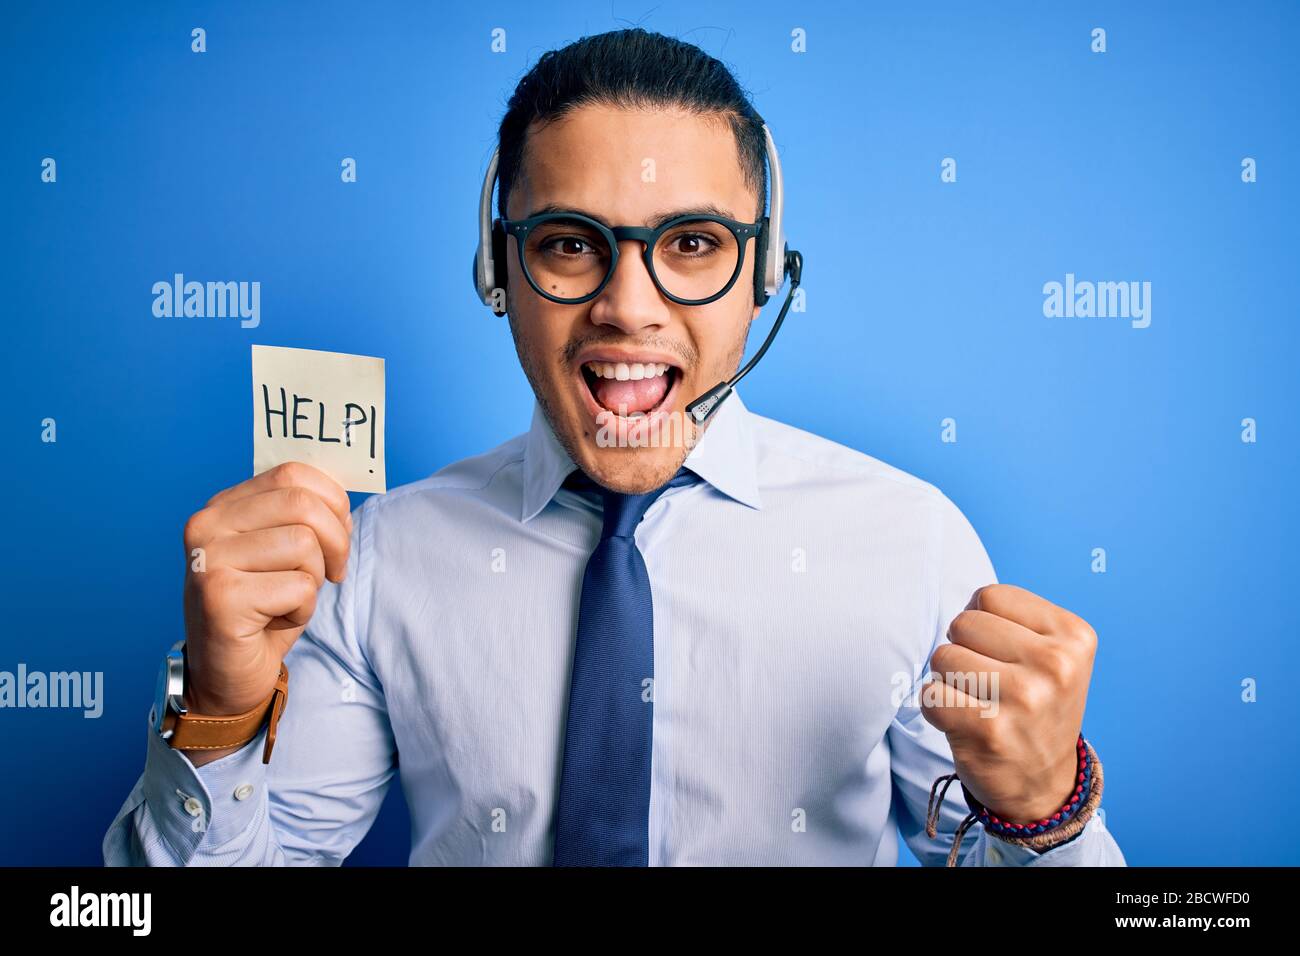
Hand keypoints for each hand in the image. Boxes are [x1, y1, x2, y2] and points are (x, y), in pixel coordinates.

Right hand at [181, 462, 351, 718]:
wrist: (226, 675)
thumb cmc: (262, 611)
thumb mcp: (282, 553)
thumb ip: (301, 517)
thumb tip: (342, 496)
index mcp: (222, 507)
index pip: (292, 473)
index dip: (332, 501)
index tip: (338, 534)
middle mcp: (206, 525)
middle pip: (303, 504)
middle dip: (336, 541)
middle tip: (332, 573)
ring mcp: (208, 559)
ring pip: (304, 545)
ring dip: (314, 581)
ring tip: (289, 600)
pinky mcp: (220, 596)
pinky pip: (298, 587)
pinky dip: (302, 610)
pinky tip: (274, 621)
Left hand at [920, 583, 1095, 822]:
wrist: (1044, 784)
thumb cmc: (1036, 705)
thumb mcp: (1053, 653)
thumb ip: (1012, 618)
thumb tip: (967, 606)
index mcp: (1074, 636)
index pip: (989, 596)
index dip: (982, 621)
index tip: (1002, 653)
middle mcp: (1055, 665)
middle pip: (963, 623)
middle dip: (964, 649)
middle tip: (988, 682)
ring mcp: (1024, 698)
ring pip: (943, 656)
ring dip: (949, 679)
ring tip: (978, 701)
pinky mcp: (989, 730)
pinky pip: (930, 694)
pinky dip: (935, 707)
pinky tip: (962, 721)